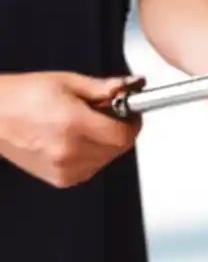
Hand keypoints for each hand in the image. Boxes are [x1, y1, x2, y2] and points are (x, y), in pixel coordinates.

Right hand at [0, 72, 142, 188]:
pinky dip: (91, 155)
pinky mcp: (60, 179)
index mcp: (73, 125)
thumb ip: (103, 88)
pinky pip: (91, 168)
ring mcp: (64, 169)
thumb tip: (131, 85)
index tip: (130, 113)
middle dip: (119, 130)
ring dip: (105, 143)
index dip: (132, 123)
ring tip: (83, 126)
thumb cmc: (22, 96)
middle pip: (118, 148)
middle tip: (106, 115)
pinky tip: (74, 140)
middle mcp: (69, 151)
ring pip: (107, 159)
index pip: (124, 135)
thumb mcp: (67, 82)